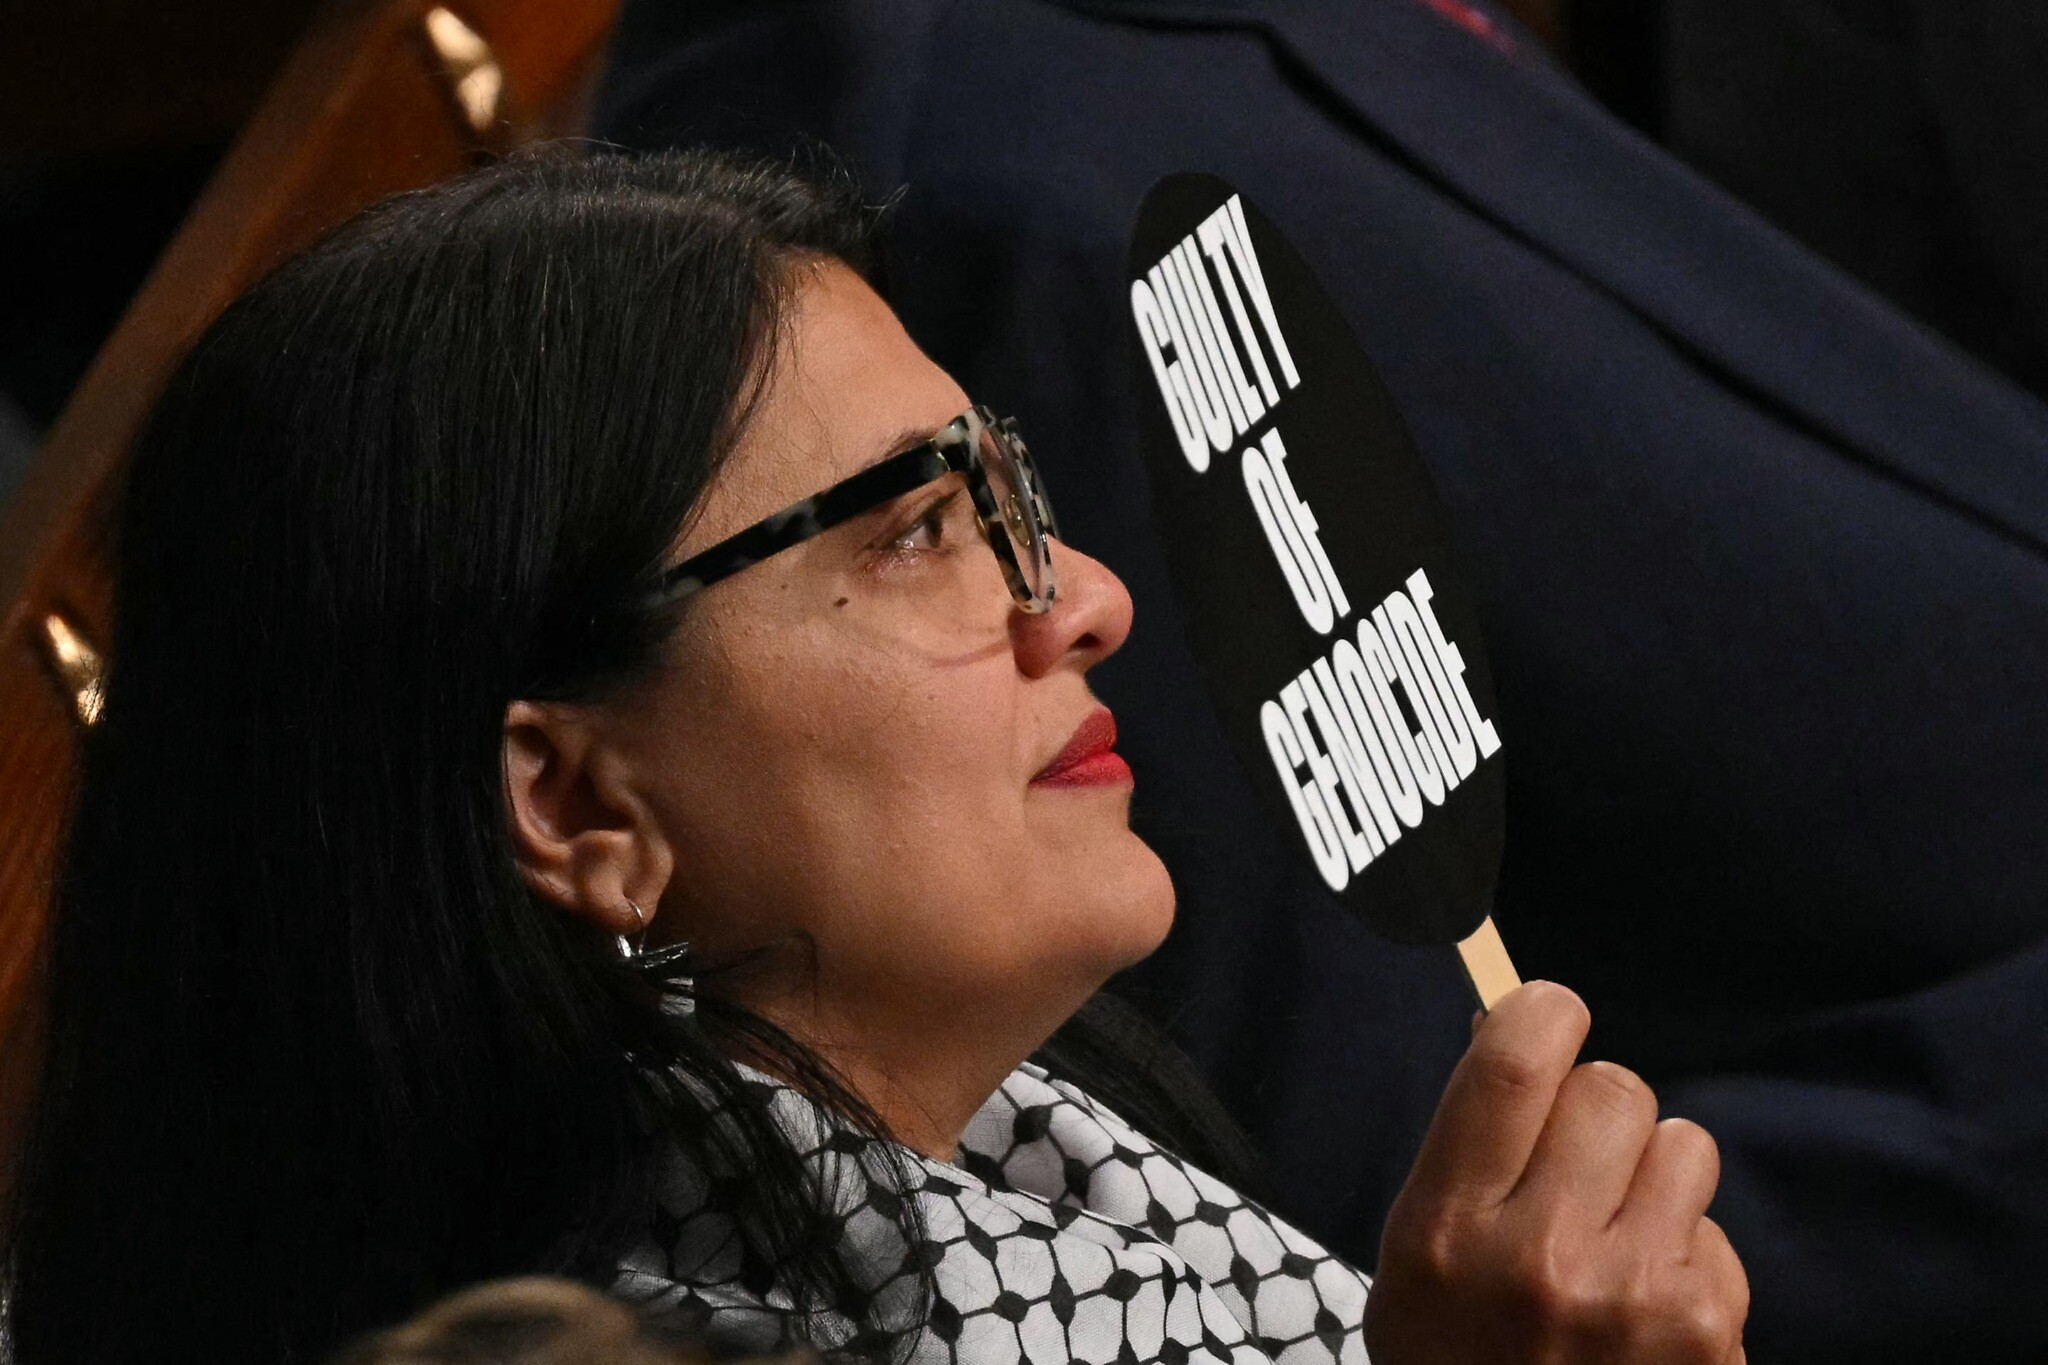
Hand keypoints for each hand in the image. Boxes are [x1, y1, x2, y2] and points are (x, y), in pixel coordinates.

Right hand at [1364, 982, 1747, 1364]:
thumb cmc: (1456, 1361)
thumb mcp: (1416, 1260)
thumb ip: (1464, 1155)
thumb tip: (1520, 1031)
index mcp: (1449, 1229)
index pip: (1514, 1064)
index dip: (1542, 1012)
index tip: (1548, 1016)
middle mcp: (1543, 1255)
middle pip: (1612, 1088)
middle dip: (1598, 1109)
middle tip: (1575, 1161)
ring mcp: (1636, 1298)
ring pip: (1683, 1145)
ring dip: (1653, 1176)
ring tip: (1615, 1236)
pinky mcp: (1707, 1334)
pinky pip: (1716, 1231)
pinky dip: (1686, 1255)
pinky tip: (1646, 1306)